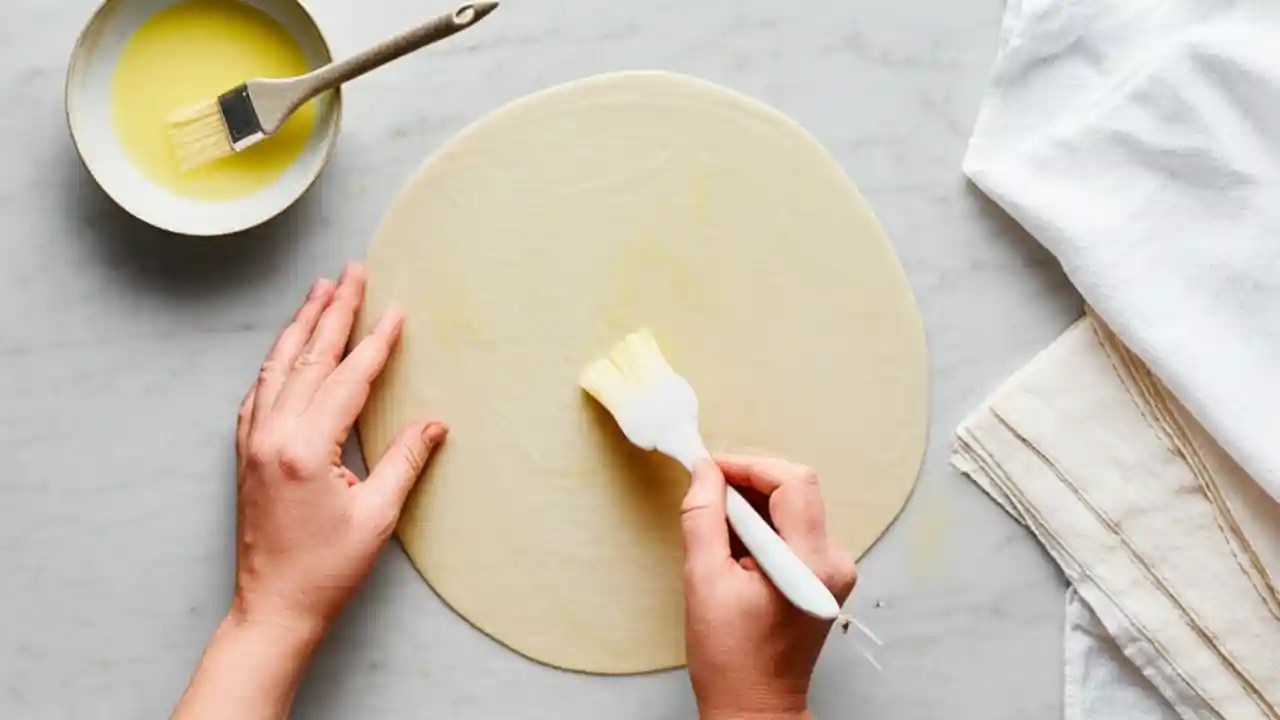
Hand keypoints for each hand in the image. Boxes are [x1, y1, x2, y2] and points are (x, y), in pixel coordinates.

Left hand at [174, 263, 443, 719]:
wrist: (273, 607)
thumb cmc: (327, 568)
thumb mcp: (378, 516)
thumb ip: (405, 461)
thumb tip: (434, 422)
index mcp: (307, 449)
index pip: (347, 379)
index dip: (375, 342)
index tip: (395, 311)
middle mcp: (273, 435)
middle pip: (308, 358)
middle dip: (333, 312)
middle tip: (351, 272)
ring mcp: (253, 442)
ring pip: (278, 366)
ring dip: (301, 325)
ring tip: (319, 289)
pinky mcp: (245, 453)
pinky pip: (259, 391)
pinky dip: (276, 360)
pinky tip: (285, 347)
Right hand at [681, 455, 856, 719]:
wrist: (754, 706)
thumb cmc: (729, 656)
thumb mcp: (702, 579)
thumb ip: (703, 516)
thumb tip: (703, 470)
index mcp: (810, 563)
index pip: (793, 482)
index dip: (749, 465)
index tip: (711, 468)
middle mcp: (834, 562)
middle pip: (797, 490)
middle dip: (749, 482)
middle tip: (708, 492)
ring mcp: (834, 570)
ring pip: (795, 508)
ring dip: (754, 505)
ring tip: (717, 525)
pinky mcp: (824, 577)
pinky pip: (795, 530)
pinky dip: (764, 525)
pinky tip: (735, 544)